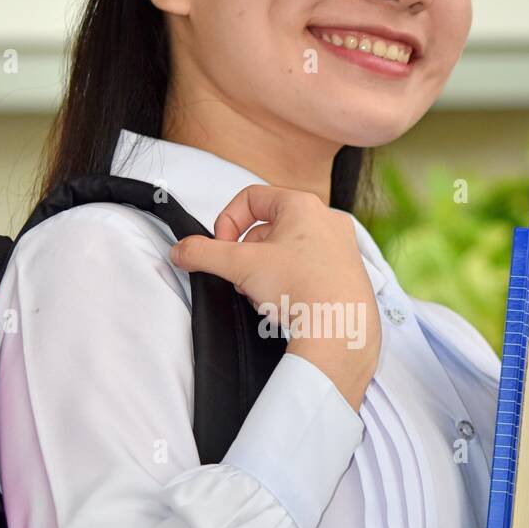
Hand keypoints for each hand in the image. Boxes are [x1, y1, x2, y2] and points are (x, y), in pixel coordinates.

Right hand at [169, 184, 381, 410]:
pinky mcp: (346, 274)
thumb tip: (182, 250)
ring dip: (266, 270)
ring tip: (263, 295)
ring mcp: (340, 247)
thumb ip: (203, 253)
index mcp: (303, 206)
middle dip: (247, 254)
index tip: (222, 248)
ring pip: (287, 250)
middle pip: (269, 226)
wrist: (341, 329)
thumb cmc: (303, 288)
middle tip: (242, 277)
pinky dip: (289, 283)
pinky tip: (285, 305)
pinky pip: (307, 269)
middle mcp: (326, 221)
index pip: (251, 198)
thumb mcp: (240, 266)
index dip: (227, 222)